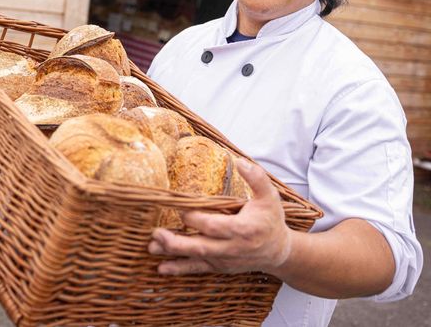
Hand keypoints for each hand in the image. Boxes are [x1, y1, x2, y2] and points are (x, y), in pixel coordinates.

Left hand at [148, 159, 292, 275]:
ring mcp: (224, 259)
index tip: (180, 209)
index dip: (196, 219)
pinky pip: (197, 269)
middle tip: (156, 233)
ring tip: (152, 248)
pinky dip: (179, 269)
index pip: (215, 225)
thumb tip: (240, 161)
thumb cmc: (271, 220)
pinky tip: (161, 268)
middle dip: (177, 241)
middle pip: (201, 246)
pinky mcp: (219, 266)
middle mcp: (232, 247)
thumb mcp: (269, 196)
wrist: (278, 252)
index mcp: (243, 229)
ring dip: (173, 254)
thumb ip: (257, 178)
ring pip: (196, 258)